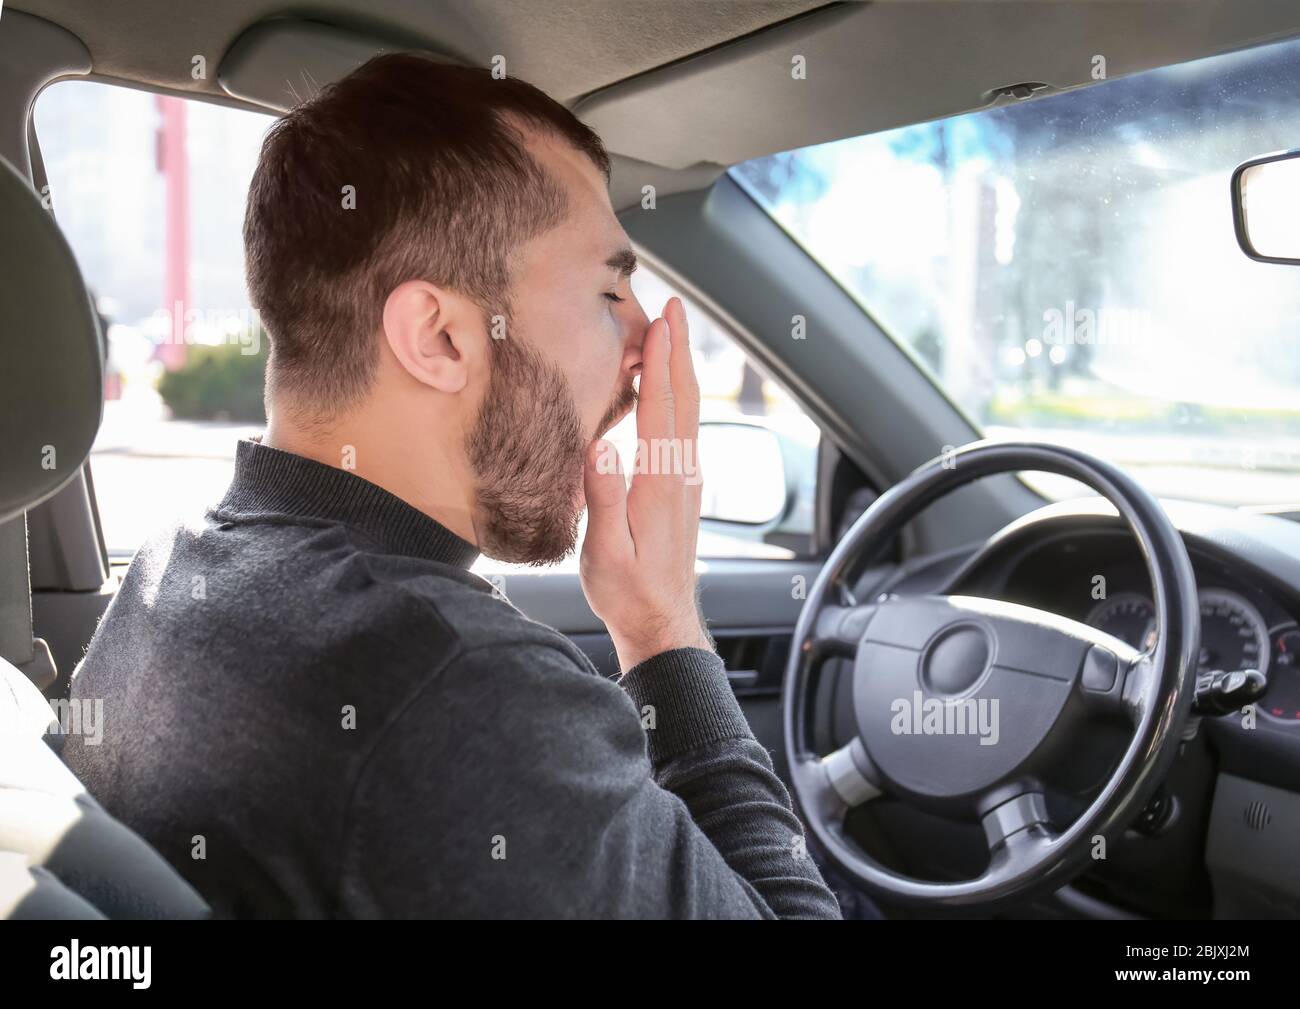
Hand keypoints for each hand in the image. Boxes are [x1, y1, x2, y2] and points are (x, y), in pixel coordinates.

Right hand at [579, 297, 711, 670]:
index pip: (662, 410)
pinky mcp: (679, 489)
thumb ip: (603, 498)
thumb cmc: (628, 591)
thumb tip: (601, 445)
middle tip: (674, 308)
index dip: (661, 363)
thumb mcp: (604, 551)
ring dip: (679, 369)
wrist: (661, 621)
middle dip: (678, 351)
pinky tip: (666, 389)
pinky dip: (675, 397)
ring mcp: (683, 482)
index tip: (662, 323)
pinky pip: (681, 430)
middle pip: (682, 400)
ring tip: (671, 335)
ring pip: (686, 413)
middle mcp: (678, 476)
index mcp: (658, 484)